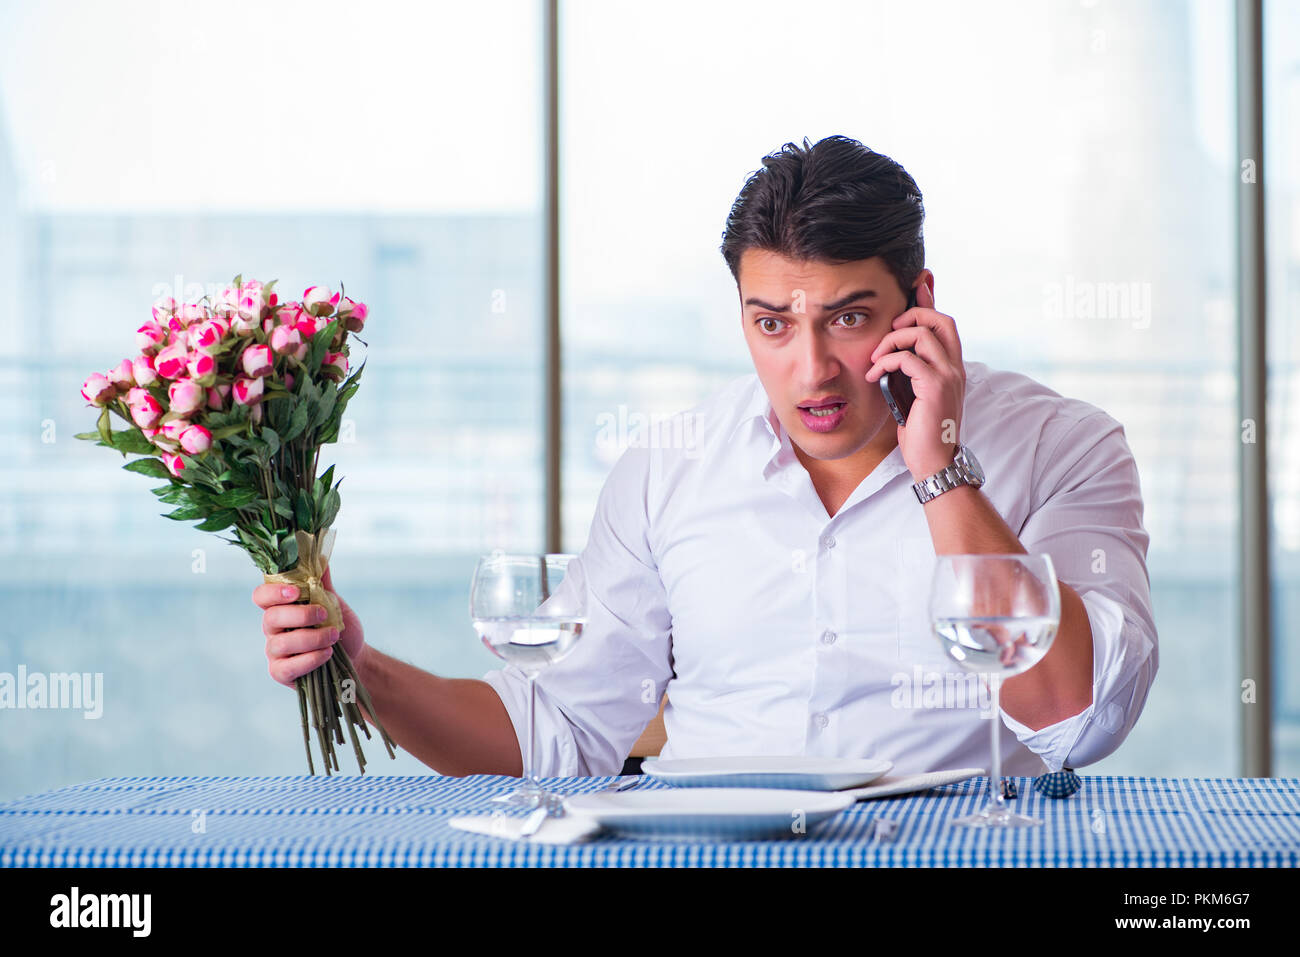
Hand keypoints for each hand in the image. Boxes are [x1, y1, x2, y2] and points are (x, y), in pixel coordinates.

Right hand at [252, 560, 366, 687]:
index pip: (261, 596)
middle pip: (270, 618)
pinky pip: (287, 667)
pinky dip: (309, 659)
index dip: (273, 592)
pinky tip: (327, 653)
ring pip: (281, 643)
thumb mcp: (333, 602)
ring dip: (311, 638)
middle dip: (300, 615)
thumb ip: (322, 582)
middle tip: (324, 614)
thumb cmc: (338, 626)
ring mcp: (275, 652)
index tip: (296, 591)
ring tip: (334, 636)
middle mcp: (272, 629)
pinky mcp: (281, 673)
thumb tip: (320, 556)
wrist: (354, 655)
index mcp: (280, 607)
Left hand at [864, 280, 965, 481]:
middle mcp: (954, 367)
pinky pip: (907, 358)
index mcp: (951, 367)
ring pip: (922, 333)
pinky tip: (875, 375)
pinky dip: (886, 361)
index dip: (929, 301)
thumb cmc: (921, 431)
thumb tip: (893, 354)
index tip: (917, 286)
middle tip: (889, 330)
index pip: (944, 324)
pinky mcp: (935, 386)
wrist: (934, 461)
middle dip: (911, 314)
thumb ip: (910, 372)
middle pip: (939, 319)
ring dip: (892, 340)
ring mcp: (948, 375)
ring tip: (876, 358)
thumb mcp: (914, 394)